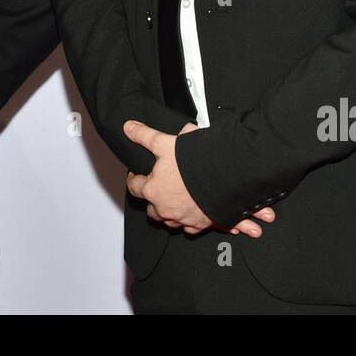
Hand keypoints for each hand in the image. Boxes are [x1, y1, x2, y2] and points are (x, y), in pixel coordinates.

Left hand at [124, 120, 275, 237]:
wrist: (226, 179)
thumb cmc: (194, 164)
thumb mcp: (165, 143)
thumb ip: (144, 136)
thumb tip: (129, 128)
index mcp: (153, 190)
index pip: (134, 187)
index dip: (134, 179)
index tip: (136, 176)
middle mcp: (165, 208)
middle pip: (150, 209)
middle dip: (152, 200)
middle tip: (157, 188)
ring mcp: (182, 219)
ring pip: (168, 221)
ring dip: (169, 212)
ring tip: (175, 199)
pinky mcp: (199, 224)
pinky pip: (189, 228)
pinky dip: (189, 221)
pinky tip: (192, 211)